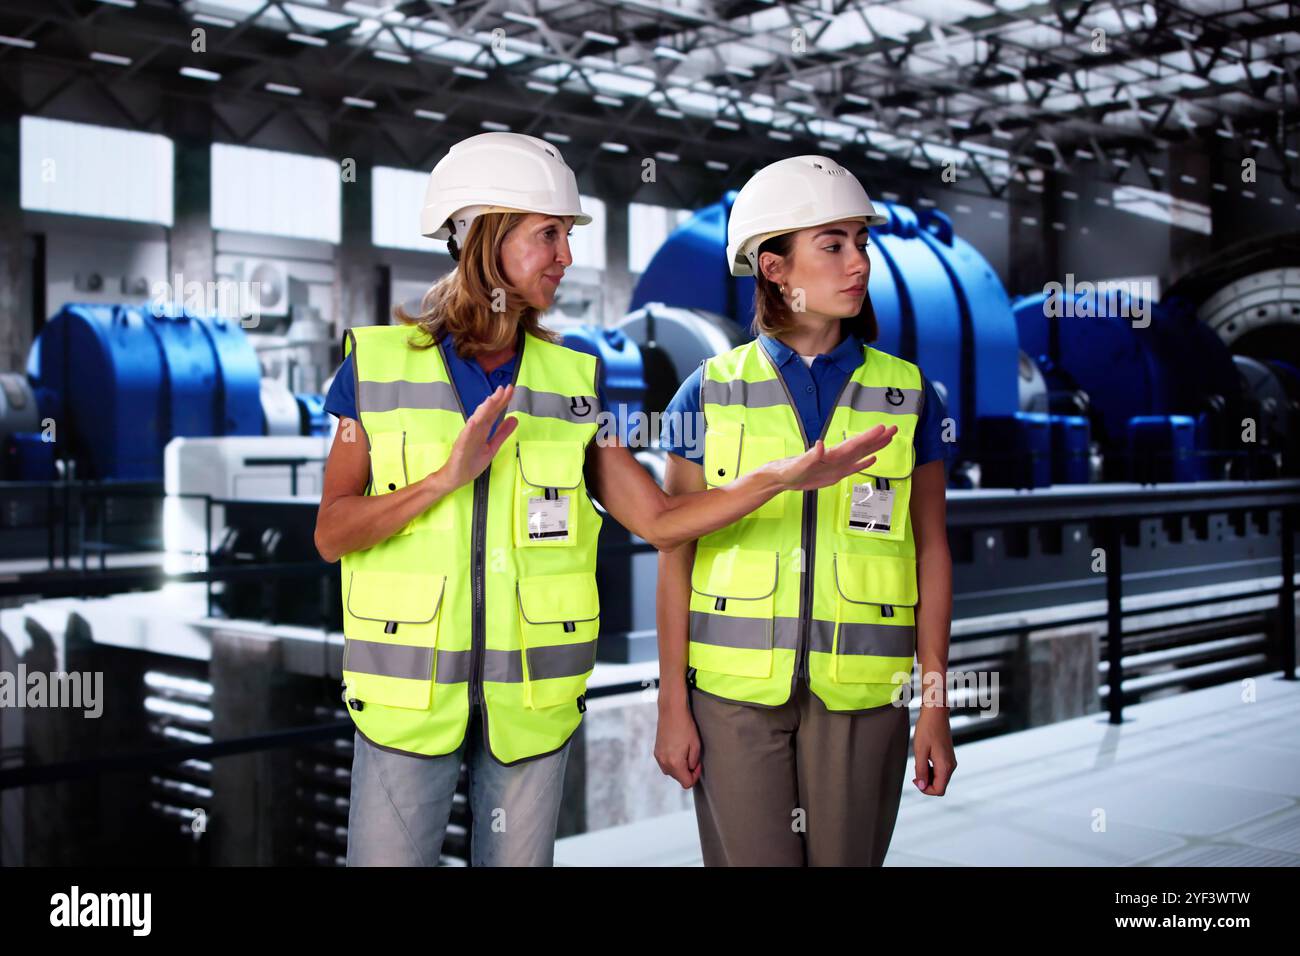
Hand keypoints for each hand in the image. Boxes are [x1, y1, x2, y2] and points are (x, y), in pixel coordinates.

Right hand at [427, 384, 517, 492]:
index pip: (494, 412)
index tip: (511, 389)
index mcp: (483, 430)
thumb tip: (514, 419)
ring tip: (491, 400)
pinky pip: (465, 437)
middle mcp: (475, 430)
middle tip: (504, 388)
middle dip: (495, 400)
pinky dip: (470, 429)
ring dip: (483, 410)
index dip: (502, 401)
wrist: (455, 477)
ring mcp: (467, 437)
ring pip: (476, 421)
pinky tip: (474, 421)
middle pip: (486, 413)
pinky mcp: (460, 447)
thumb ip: (502, 433)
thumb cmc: (471, 461)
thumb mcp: (492, 447)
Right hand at [654, 699, 701, 788]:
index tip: (698, 765)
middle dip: (687, 771)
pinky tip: (677, 749)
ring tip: (685, 752)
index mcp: (675, 763)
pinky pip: (665, 764)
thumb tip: (690, 769)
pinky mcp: (656, 752)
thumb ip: (693, 763)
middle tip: (693, 756)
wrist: (671, 711)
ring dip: (679, 767)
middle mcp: (664, 762)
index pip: (686, 783)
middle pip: (678, 778)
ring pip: (671, 772)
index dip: (695, 777)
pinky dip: (672, 761)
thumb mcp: (696, 746)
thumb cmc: (686, 727)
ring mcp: (659, 757)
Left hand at [764, 423, 898, 491]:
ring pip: (862, 454)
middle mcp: (838, 457)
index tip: (882, 428)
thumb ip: (812, 455)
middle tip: (895, 428)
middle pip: (862, 445)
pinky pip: (854, 467)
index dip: (868, 437)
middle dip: (878, 438)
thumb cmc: (790, 470)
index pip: (854, 444)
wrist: (784, 477)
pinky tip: (874, 459)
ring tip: (889, 438)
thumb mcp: (799, 465)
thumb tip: (820, 444)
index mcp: (832, 454)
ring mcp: (838, 464)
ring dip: (876, 446)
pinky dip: (865, 463)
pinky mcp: (836, 473)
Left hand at [912, 705, 955, 795]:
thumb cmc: (927, 729)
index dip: (925, 790)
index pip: (939, 790)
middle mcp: (951, 766)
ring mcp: (950, 761)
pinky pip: (940, 770)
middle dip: (926, 783)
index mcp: (945, 766)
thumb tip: (921, 785)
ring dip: (928, 776)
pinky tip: (924, 759)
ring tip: (920, 762)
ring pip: (940, 779)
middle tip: (916, 771)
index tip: (915, 780)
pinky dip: (931, 770)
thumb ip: (921, 770)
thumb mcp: (920, 751)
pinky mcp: (948, 757)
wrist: (936, 714)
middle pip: (940, 786)